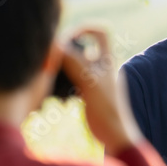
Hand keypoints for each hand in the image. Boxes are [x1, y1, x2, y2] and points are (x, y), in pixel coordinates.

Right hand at [57, 28, 142, 151]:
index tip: (66, 39)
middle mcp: (103, 67)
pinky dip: (64, 85)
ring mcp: (95, 80)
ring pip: (75, 65)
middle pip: (82, 47)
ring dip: (62, 69)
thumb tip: (56, 44)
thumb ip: (74, 62)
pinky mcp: (89, 94)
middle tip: (51, 63)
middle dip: (65, 51)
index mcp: (107, 60)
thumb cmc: (107, 110)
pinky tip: (59, 99)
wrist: (115, 137)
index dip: (83, 28)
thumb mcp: (89, 83)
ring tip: (52, 81)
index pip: (100, 31)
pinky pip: (73, 81)